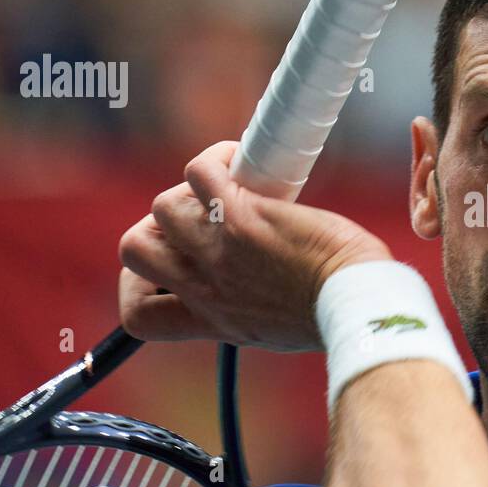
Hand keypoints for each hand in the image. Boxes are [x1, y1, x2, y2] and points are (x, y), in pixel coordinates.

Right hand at [118, 141, 391, 351]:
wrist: (353, 302)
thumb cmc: (335, 313)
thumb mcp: (275, 328)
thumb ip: (248, 308)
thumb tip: (252, 287)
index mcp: (212, 320)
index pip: (137, 315)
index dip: (142, 289)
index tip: (173, 272)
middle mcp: (204, 287)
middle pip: (134, 248)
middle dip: (159, 228)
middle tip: (202, 219)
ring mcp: (216, 250)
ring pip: (164, 206)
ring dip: (193, 191)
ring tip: (233, 187)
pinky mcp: (238, 214)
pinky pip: (199, 171)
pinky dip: (218, 159)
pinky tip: (245, 162)